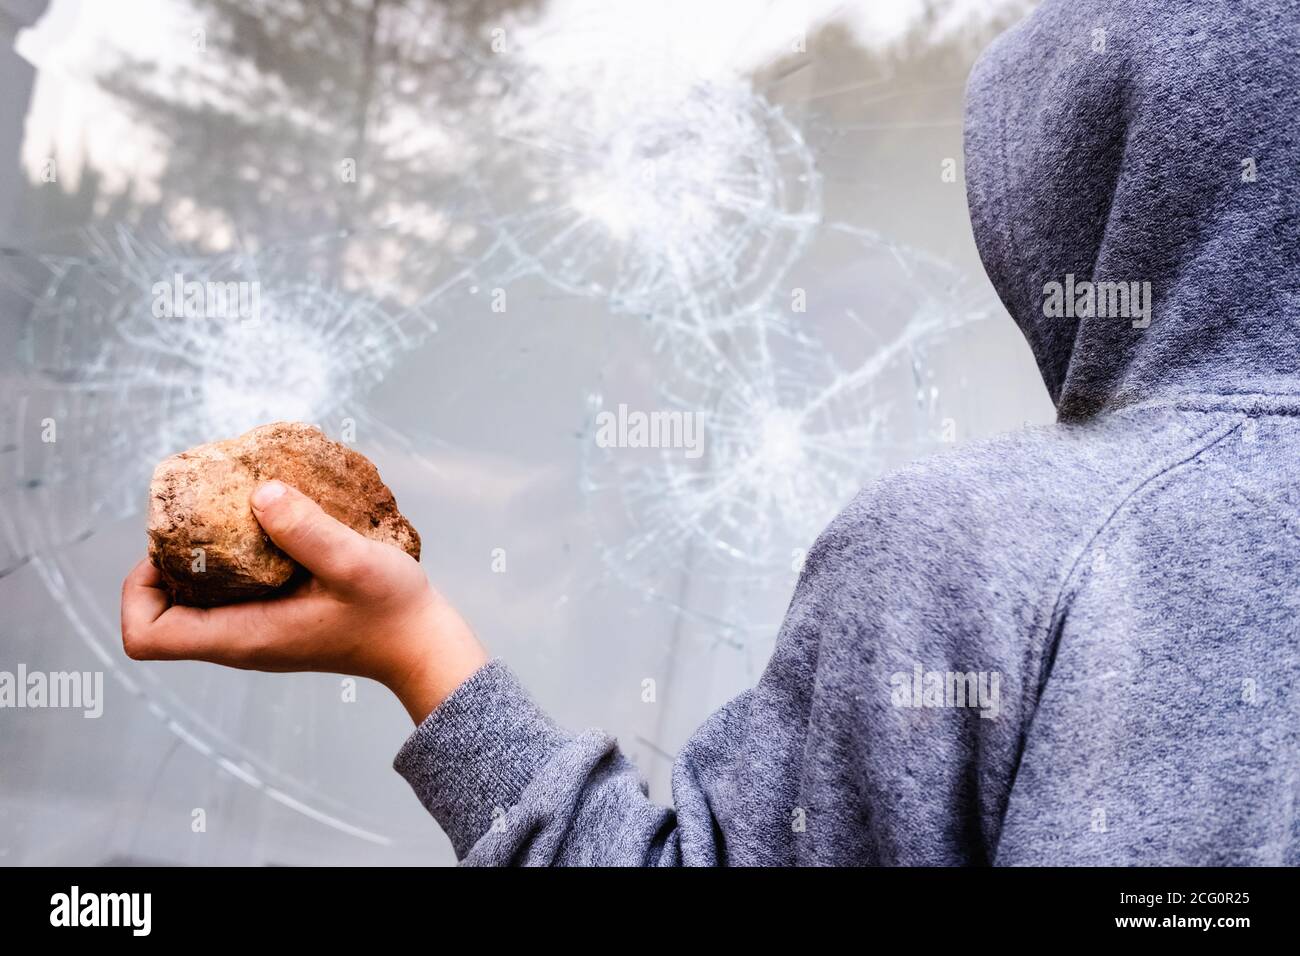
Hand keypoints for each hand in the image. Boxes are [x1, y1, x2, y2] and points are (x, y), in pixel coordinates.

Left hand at [121, 480, 486, 722]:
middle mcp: (241, 640)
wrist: (425, 645)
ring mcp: (259, 633)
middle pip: (162, 611)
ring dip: (203, 558)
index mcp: (243, 636)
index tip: (174, 548)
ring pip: (195, 602)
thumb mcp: (354, 563)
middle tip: (205, 514)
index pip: (145, 635)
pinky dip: (234, 562)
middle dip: (168, 561)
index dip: (139, 589)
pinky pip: (230, 594)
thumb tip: (260, 493)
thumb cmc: (393, 612)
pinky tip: (272, 528)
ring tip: (238, 513)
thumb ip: (307, 530)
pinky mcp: (278, 621)